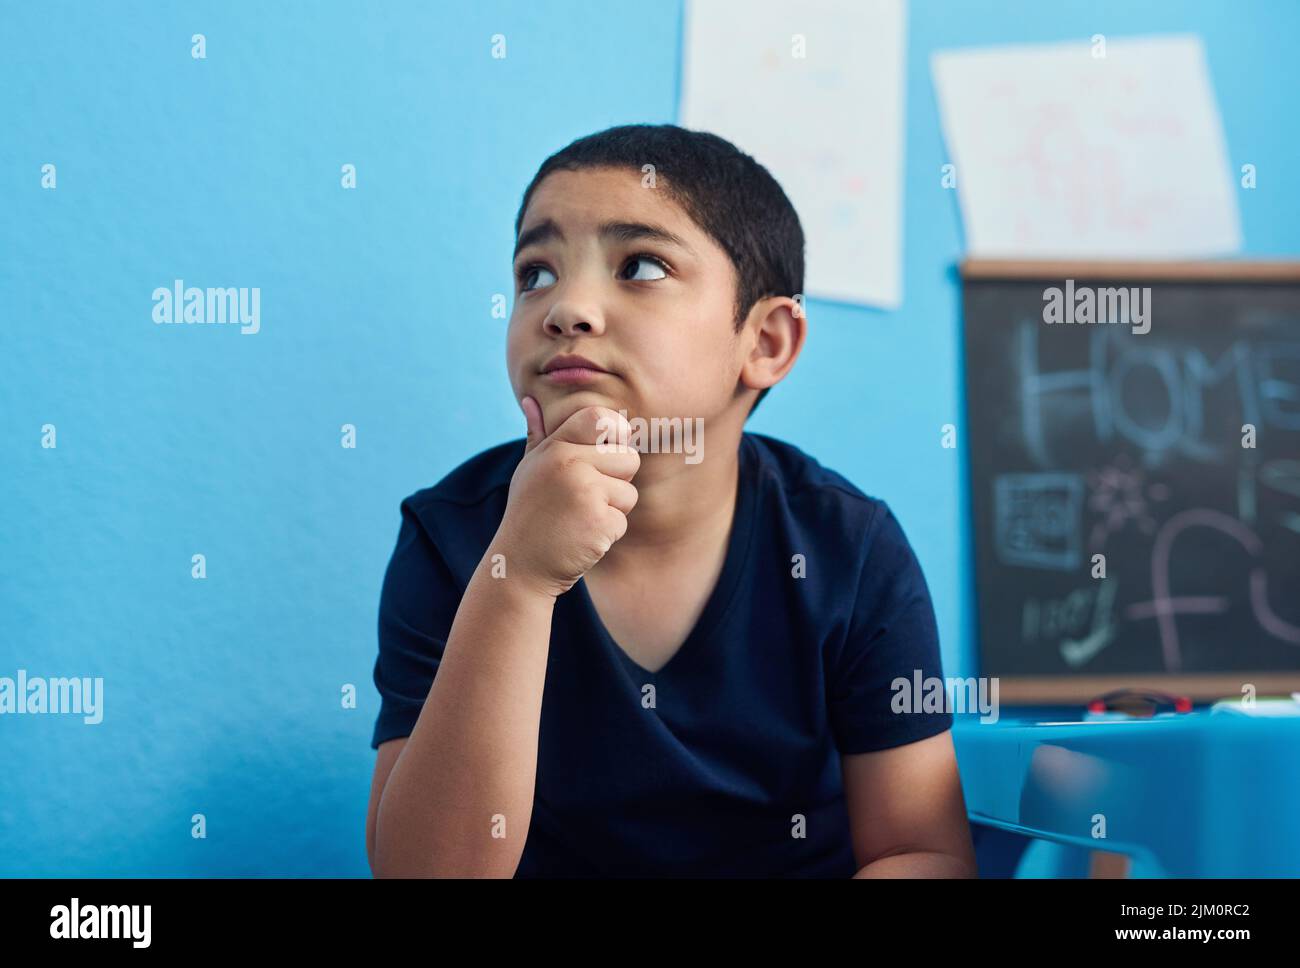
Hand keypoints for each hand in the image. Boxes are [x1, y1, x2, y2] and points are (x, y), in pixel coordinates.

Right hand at [492, 396, 639, 598]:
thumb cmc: (528, 514)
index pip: (601, 418)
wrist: (519, 566)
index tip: (606, 454)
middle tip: (585, 499)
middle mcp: (568, 463)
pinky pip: (623, 521)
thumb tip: (531, 400)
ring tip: (579, 519)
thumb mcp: (529, 470)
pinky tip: (581, 537)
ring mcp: (584, 491)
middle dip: (617, 481)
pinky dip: (607, 534)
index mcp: (555, 447)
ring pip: (629, 493)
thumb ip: (538, 435)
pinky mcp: (598, 521)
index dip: (615, 434)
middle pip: (628, 458)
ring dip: (612, 511)